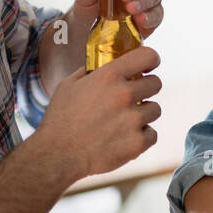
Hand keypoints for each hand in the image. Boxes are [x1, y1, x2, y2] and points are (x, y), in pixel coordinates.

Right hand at [33, 45, 161, 180]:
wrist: (56, 156)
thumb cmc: (60, 120)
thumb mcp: (69, 85)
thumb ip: (91, 71)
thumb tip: (105, 62)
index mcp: (109, 76)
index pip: (148, 56)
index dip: (151, 60)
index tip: (148, 66)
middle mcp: (124, 95)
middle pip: (156, 83)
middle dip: (146, 89)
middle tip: (131, 99)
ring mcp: (133, 119)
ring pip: (154, 109)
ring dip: (142, 114)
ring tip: (122, 122)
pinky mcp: (137, 142)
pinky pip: (152, 134)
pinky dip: (141, 137)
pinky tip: (123, 138)